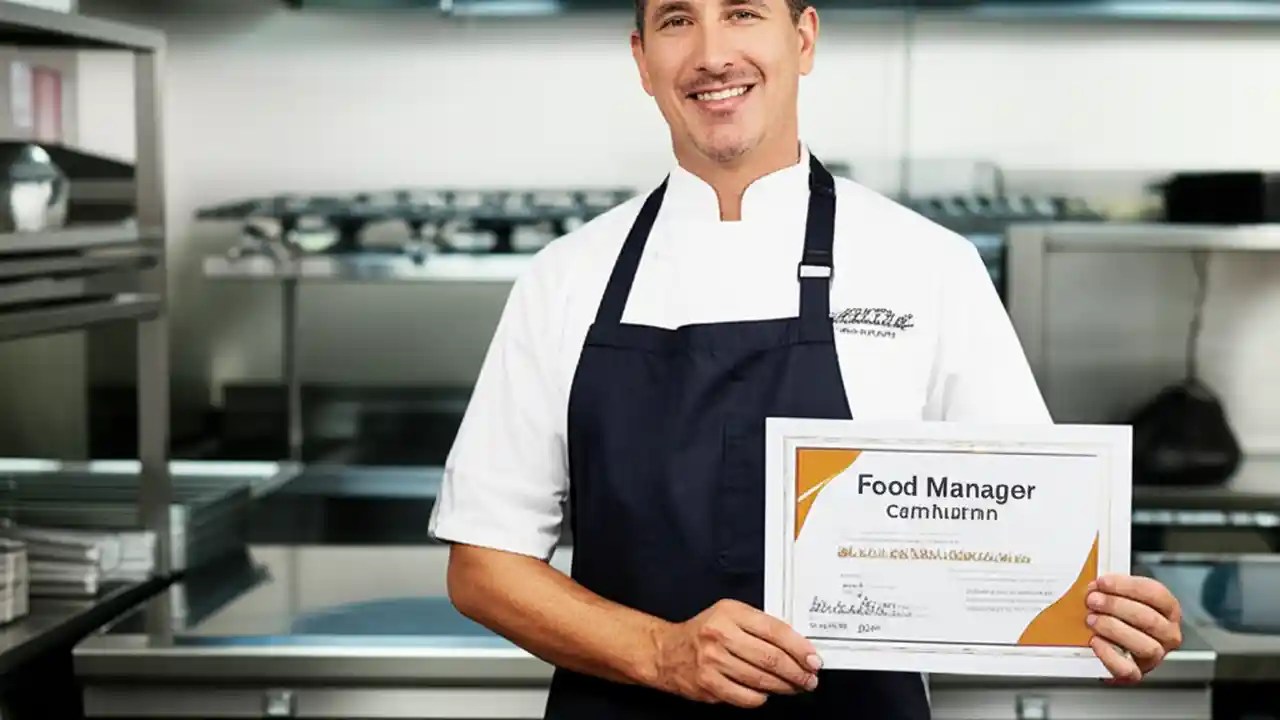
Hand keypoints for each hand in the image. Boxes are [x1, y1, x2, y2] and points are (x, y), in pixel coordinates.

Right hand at [653, 598, 822, 707]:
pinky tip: (766, 692)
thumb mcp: (729, 615)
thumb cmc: (704, 632)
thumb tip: (797, 646)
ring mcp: (713, 661)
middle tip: (809, 678)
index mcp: (730, 613)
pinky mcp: (709, 684)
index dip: (799, 648)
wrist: (667, 652)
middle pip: (771, 658)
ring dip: (785, 687)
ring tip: (795, 686)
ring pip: (762, 680)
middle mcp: (720, 635)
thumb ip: (759, 625)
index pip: (775, 630)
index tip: (813, 659)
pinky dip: (762, 697)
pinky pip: (747, 696)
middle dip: (797, 672)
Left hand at [1085, 574, 1182, 684]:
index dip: (1126, 586)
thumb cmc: (1122, 615)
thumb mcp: (1122, 596)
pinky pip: (1128, 669)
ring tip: (1092, 619)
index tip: (1103, 582)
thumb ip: (1113, 589)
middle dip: (1116, 606)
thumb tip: (1094, 586)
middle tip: (1093, 600)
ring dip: (1113, 629)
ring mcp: (1156, 655)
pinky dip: (1109, 655)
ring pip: (1144, 645)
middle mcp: (1168, 633)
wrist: (1117, 645)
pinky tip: (1096, 641)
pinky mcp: (1138, 672)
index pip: (1155, 593)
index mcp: (1169, 609)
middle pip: (1149, 619)